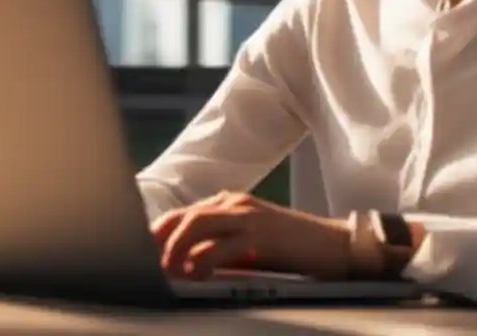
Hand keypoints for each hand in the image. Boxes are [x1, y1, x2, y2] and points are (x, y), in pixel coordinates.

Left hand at [149, 191, 365, 280]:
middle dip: (160, 240)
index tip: (141, 252)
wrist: (336, 246)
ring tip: (166, 269)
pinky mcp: (261, 232)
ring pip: (198, 223)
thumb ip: (218, 249)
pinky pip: (223, 243)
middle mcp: (234, 203)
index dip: (159, 233)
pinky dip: (204, 257)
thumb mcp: (248, 246)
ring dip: (176, 247)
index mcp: (229, 204)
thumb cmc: (290, 250)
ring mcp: (248, 215)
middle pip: (185, 216)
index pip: (183, 214)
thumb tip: (183, 266)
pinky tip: (196, 272)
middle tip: (146, 263)